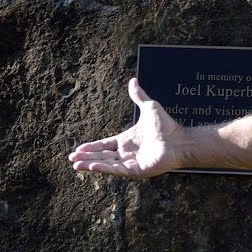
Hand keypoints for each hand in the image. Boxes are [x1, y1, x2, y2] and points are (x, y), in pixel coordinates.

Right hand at [68, 78, 182, 178]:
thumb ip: (139, 96)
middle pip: (103, 156)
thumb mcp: (149, 107)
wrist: (180, 140)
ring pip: (107, 164)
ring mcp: (131, 163)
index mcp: (127, 140)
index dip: (92, 147)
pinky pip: (117, 170)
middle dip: (87, 157)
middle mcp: (128, 153)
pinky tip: (91, 166)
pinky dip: (104, 169)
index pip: (105, 145)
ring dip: (91, 164)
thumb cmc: (167, 126)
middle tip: (72, 158)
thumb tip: (133, 80)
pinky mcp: (136, 171)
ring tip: (76, 164)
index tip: (78, 149)